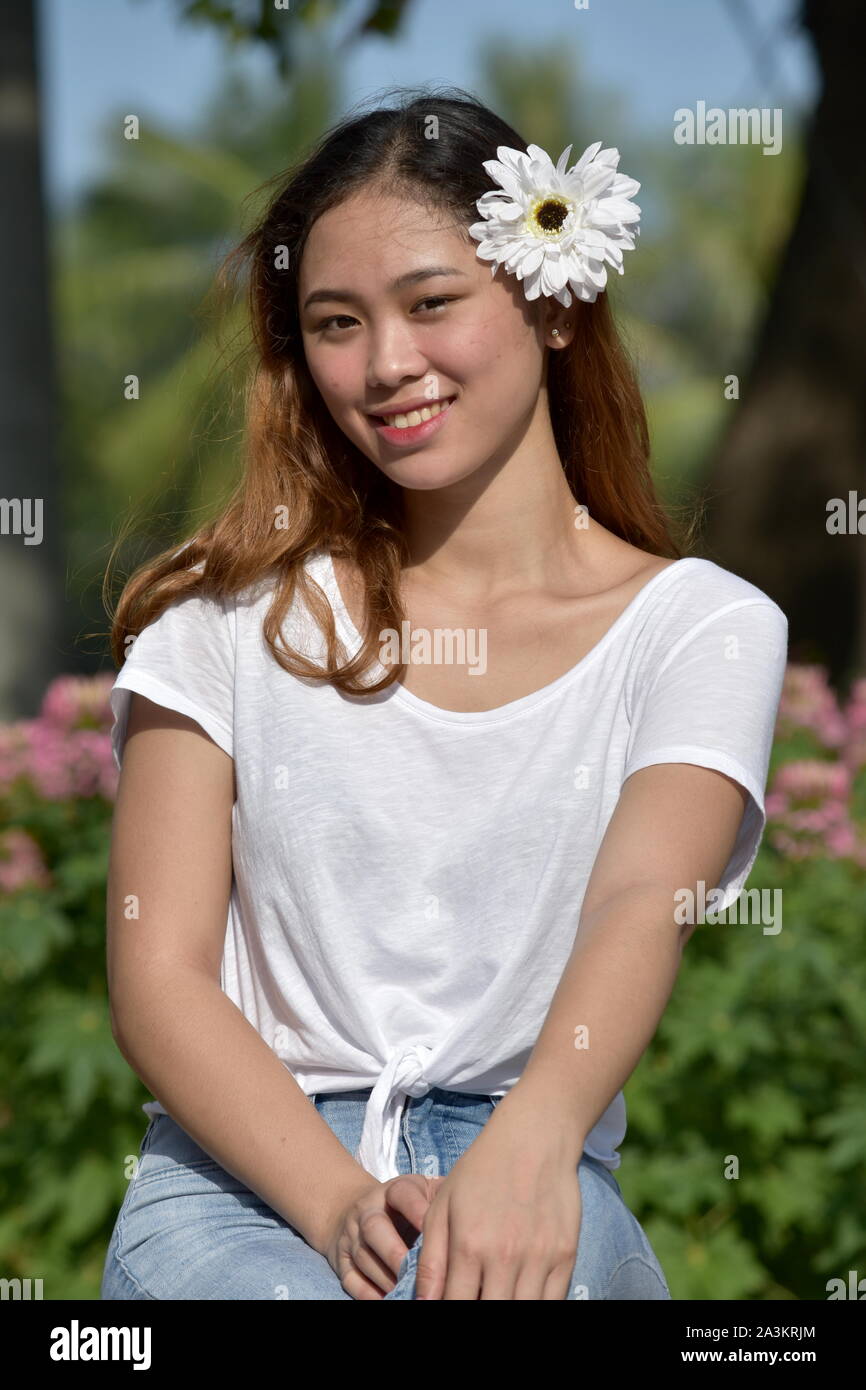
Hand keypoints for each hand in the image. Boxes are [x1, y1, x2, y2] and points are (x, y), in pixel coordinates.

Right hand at [322, 1172, 444, 1298]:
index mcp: (392, 1190)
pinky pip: (351, 1280)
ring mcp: (352, 1236)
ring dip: (386, 1278)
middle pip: (375, 1228)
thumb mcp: (423, 1192)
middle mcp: (367, 1210)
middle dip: (396, 1252)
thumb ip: (444, 1197)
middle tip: (421, 1274)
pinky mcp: (342, 1261)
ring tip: (412, 1293)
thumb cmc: (406, 1205)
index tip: (435, 1230)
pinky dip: (369, 1295)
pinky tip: (389, 1301)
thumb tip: (481, 1208)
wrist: (357, 1211)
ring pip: (363, 1257)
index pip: (401, 1194)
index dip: (417, 1211)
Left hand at [386, 1089, 583, 1299]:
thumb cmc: (481, 1170)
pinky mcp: (566, 1256)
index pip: (455, 1307)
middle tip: (473, 1296)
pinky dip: (535, 1305)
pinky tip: (520, 1293)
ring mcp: (540, 1258)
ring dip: (505, 1307)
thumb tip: (424, 1305)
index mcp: (469, 1245)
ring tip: (494, 1292)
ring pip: (522, 1312)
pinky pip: (552, 1303)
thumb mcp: (442, 1206)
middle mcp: (505, 1256)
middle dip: (478, 1313)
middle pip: (490, 1314)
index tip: (449, 1305)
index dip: (447, 1314)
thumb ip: (431, 1260)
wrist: (534, 1137)